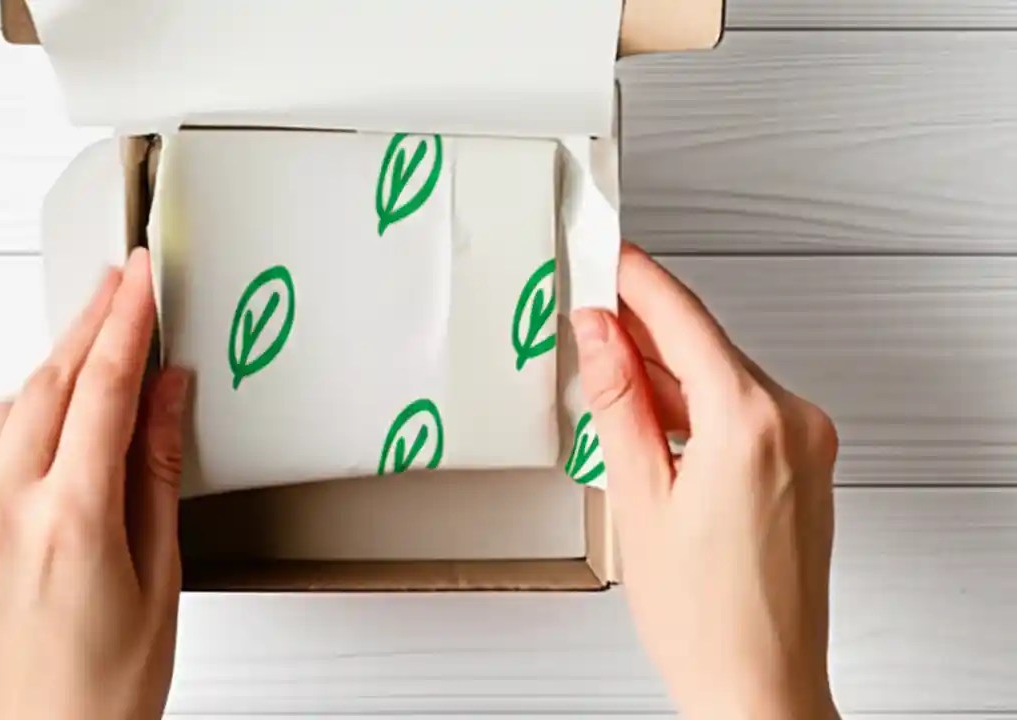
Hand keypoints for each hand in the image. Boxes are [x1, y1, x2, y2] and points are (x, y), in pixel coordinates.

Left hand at [0, 248, 189, 719]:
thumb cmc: (106, 687)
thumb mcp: (160, 575)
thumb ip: (157, 472)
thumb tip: (167, 395)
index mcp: (71, 518)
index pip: (102, 387)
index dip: (125, 318)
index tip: (140, 274)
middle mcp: (9, 509)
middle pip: (51, 380)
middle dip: (89, 320)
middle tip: (121, 280)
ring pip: (14, 404)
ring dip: (57, 360)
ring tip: (96, 335)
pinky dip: (27, 404)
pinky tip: (52, 401)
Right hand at [571, 244, 839, 719]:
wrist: (759, 686)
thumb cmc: (706, 618)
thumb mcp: (639, 495)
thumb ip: (619, 400)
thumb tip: (599, 334)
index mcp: (751, 422)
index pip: (683, 318)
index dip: (636, 278)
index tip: (606, 251)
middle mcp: (793, 423)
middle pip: (705, 345)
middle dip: (642, 326)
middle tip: (585, 311)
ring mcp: (807, 444)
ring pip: (722, 377)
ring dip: (665, 369)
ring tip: (604, 373)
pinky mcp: (806, 465)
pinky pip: (743, 410)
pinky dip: (695, 404)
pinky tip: (650, 414)